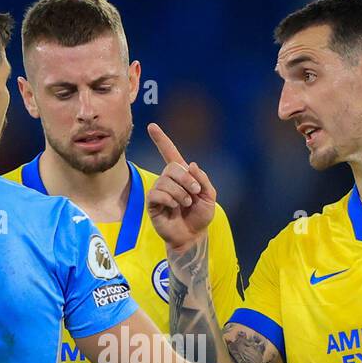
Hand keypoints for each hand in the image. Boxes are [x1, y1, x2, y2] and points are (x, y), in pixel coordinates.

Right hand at [146, 123, 216, 250]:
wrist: (193, 236)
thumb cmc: (200, 217)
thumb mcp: (209, 197)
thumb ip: (203, 180)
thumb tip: (191, 165)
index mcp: (182, 176)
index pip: (169, 153)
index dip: (161, 140)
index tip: (152, 126)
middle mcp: (168, 181)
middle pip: (172, 167)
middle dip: (186, 179)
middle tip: (195, 193)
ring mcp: (159, 191)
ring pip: (165, 181)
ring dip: (180, 193)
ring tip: (185, 204)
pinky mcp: (152, 203)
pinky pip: (157, 193)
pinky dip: (169, 199)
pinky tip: (173, 208)